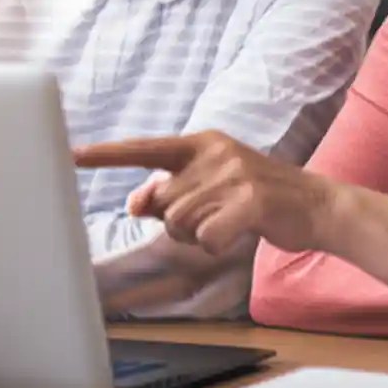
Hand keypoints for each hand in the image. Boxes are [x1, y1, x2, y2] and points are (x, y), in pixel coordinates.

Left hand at [75, 130, 340, 255]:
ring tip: (228, 222)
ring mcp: (234, 174)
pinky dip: (216, 244)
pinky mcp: (251, 200)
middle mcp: (214, 152)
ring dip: (198, 235)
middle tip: (213, 216)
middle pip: (163, 202)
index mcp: (200, 143)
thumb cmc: (253, 197)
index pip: (144, 148)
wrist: (315, 205)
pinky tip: (238, 233)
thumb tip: (133, 203)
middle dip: (178, 221)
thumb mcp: (210, 186)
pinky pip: (206, 236)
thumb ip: (168, 192)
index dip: (106, 154)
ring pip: (181, 222)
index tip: (72, 154)